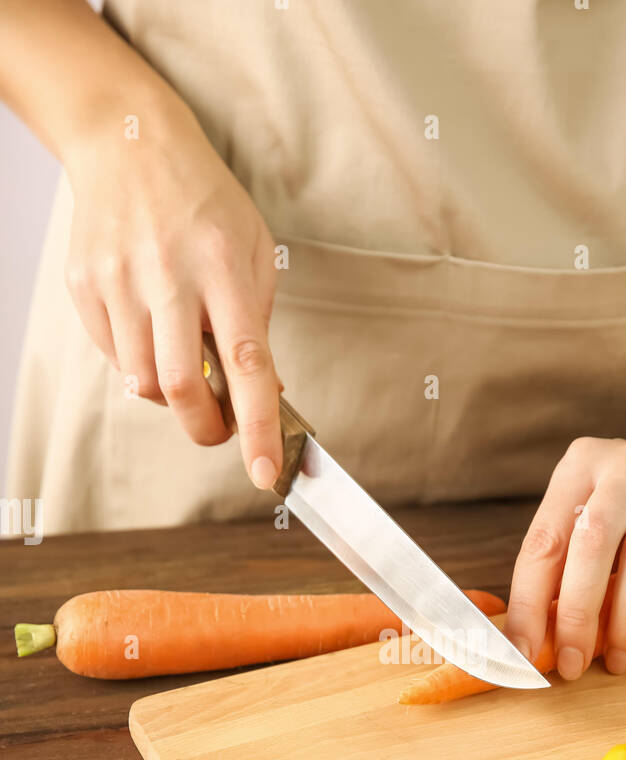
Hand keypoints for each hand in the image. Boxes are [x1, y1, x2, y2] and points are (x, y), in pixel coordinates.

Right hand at [64, 104, 281, 488]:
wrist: (128, 143)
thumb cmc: (203, 202)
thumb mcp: (253, 250)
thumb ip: (256, 324)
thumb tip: (262, 396)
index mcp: (224, 266)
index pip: (245, 365)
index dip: (256, 427)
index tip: (263, 473)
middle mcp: (168, 274)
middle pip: (181, 388)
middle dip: (205, 429)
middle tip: (219, 428)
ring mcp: (119, 280)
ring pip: (143, 383)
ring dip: (171, 396)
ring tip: (185, 360)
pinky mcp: (84, 286)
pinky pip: (115, 358)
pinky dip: (139, 365)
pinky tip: (152, 331)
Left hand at [506, 438, 625, 679]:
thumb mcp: (590, 513)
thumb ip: (563, 564)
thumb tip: (532, 640)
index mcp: (580, 465)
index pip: (544, 540)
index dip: (528, 602)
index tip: (523, 652)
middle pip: (593, 544)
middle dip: (578, 615)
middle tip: (573, 664)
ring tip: (620, 658)